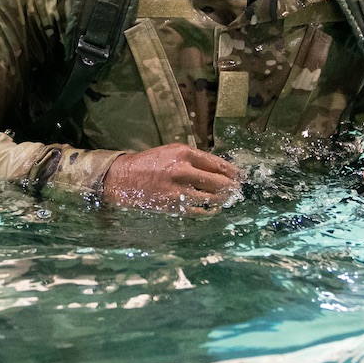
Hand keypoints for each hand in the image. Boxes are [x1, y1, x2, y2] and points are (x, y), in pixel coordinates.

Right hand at [101, 143, 239, 213]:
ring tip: (229, 198)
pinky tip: (214, 208)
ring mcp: (179, 190)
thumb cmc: (149, 163)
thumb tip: (218, 168)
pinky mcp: (174, 206)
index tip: (239, 175)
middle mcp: (183, 171)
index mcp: (183, 153)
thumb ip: (194, 158)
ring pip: (211, 197)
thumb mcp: (171, 151)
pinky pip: (199, 210)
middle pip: (217, 181)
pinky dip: (209, 210)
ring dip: (223, 199)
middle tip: (238, 188)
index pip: (216, 163)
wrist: (124, 179)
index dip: (231, 170)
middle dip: (231, 186)